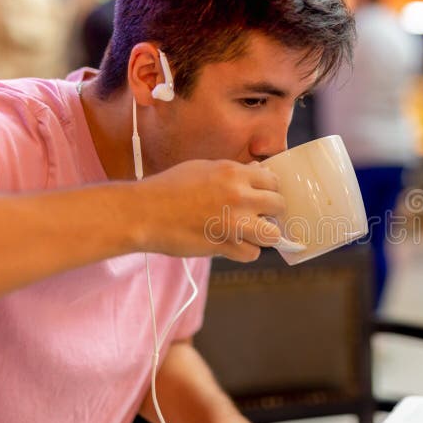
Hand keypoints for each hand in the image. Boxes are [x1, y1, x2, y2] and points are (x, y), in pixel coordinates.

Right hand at [131, 159, 284, 261]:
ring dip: (263, 235)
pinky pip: (251, 254)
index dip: (269, 190)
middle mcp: (239, 196)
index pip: (273, 181)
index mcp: (234, 173)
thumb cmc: (169, 188)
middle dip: (271, 212)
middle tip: (259, 216)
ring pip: (272, 234)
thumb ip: (233, 172)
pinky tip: (233, 245)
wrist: (144, 212)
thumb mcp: (203, 168)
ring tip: (250, 233)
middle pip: (278, 206)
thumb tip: (258, 172)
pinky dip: (245, 252)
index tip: (263, 197)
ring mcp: (233, 223)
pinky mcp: (224, 246)